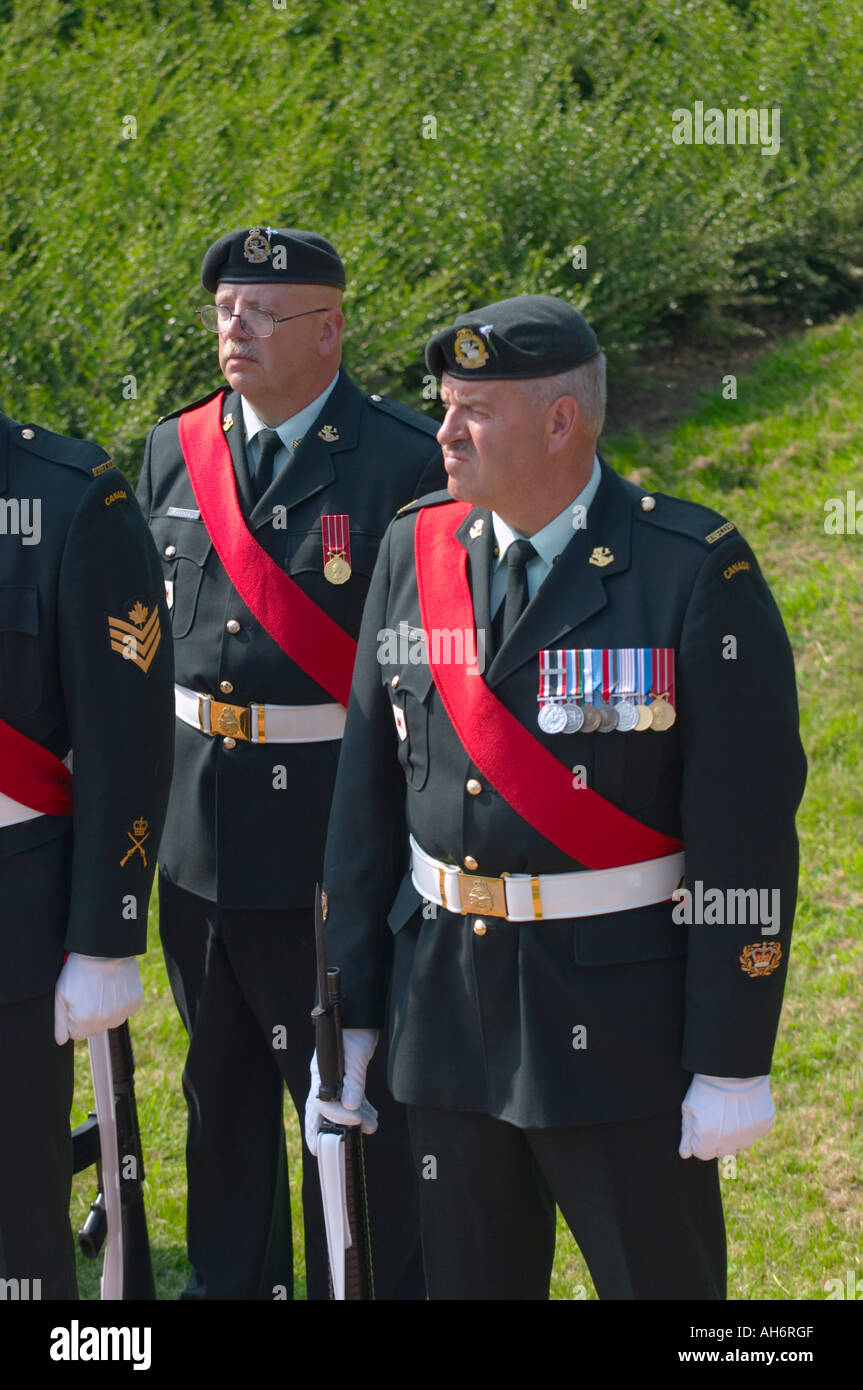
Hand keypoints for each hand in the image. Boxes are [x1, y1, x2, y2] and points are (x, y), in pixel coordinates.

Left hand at [54, 953, 142, 1045]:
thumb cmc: (78, 971)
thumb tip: (61, 1041)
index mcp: (84, 1022)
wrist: (104, 951)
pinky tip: (114, 989)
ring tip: (101, 990)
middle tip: (89, 994)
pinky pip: (126, 1011)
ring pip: (111, 1021)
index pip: (77, 1034)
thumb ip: (59, 1023)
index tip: (76, 1003)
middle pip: (95, 1029)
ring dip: (106, 1012)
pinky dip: (121, 1003)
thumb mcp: (61, 995)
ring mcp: (122, 1013)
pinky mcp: (135, 1002)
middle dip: (90, 1017)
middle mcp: (105, 1022)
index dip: (74, 1019)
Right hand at [305, 1027, 379, 1155]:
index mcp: (320, 1074)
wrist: (361, 1011)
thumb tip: (351, 1107)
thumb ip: (353, 1082)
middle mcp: (325, 1078)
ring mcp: (336, 1077)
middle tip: (322, 1150)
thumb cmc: (354, 1029)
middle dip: (325, 1129)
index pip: (322, 1104)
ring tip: (371, 1128)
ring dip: (354, 1119)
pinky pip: (352, 1098)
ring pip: (341, 1105)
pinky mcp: (349, 1074)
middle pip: (322, 1110)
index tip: (356, 1121)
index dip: (338, 1116)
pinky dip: (362, 1109)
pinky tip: (372, 1118)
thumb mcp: (354, 1055)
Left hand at [679, 1074, 773, 1159]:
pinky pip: (759, 1131)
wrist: (731, 1066)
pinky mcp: (764, 1124)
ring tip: (733, 1111)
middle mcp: (729, 1140)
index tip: (704, 1128)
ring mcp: (748, 1134)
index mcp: (708, 1138)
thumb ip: (687, 1134)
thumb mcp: (690, 1107)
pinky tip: (747, 1107)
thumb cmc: (705, 1085)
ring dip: (738, 1133)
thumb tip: (684, 1154)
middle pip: (724, 1153)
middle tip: (720, 1120)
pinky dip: (754, 1123)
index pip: (704, 1154)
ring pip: (743, 1143)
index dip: (702, 1141)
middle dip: (720, 1141)